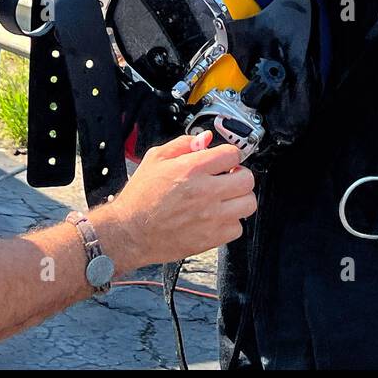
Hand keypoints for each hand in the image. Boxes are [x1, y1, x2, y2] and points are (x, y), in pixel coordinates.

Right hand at [94, 131, 255, 269]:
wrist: (129, 232)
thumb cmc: (140, 198)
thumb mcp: (155, 159)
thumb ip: (183, 144)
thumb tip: (205, 139)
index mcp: (191, 169)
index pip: (232, 154)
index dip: (229, 155)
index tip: (224, 160)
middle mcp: (205, 192)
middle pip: (247, 179)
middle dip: (239, 175)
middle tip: (229, 177)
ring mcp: (210, 217)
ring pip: (248, 204)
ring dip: (239, 198)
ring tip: (226, 198)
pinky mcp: (211, 238)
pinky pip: (237, 228)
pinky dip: (231, 222)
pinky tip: (217, 217)